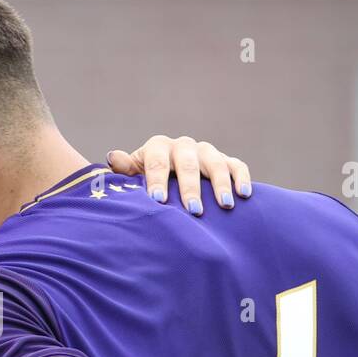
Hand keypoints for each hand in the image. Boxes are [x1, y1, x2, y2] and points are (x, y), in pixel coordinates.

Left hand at [106, 134, 251, 215]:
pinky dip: (242, 178)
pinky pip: (236, 165)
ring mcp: (206, 152)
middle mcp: (183, 146)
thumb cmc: (148, 182)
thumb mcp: (134, 176)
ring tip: (225, 205)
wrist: (170, 178)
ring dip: (221, 185)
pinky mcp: (225, 161)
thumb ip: (125, 171)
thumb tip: (113, 156)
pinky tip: (244, 195)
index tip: (158, 201)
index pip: (157, 161)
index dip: (157, 180)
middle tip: (194, 210)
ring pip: (216, 163)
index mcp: (158, 147)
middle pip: (188, 163)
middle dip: (191, 187)